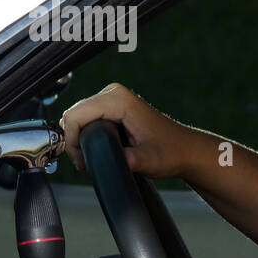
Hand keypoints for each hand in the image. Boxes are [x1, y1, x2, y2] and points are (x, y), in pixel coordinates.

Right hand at [59, 82, 202, 179]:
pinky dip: (86, 136)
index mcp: (119, 100)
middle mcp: (113, 93)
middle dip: (75, 142)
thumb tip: (121, 160)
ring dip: (80, 140)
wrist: (185, 150)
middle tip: (88, 164)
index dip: (72, 141)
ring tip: (93, 159)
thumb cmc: (171, 153)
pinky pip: (86, 119)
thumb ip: (133, 160)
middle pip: (73, 116)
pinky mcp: (112, 106)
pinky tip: (98, 151)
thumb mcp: (150, 160)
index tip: (84, 162)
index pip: (74, 115)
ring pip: (78, 118)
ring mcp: (112, 98)